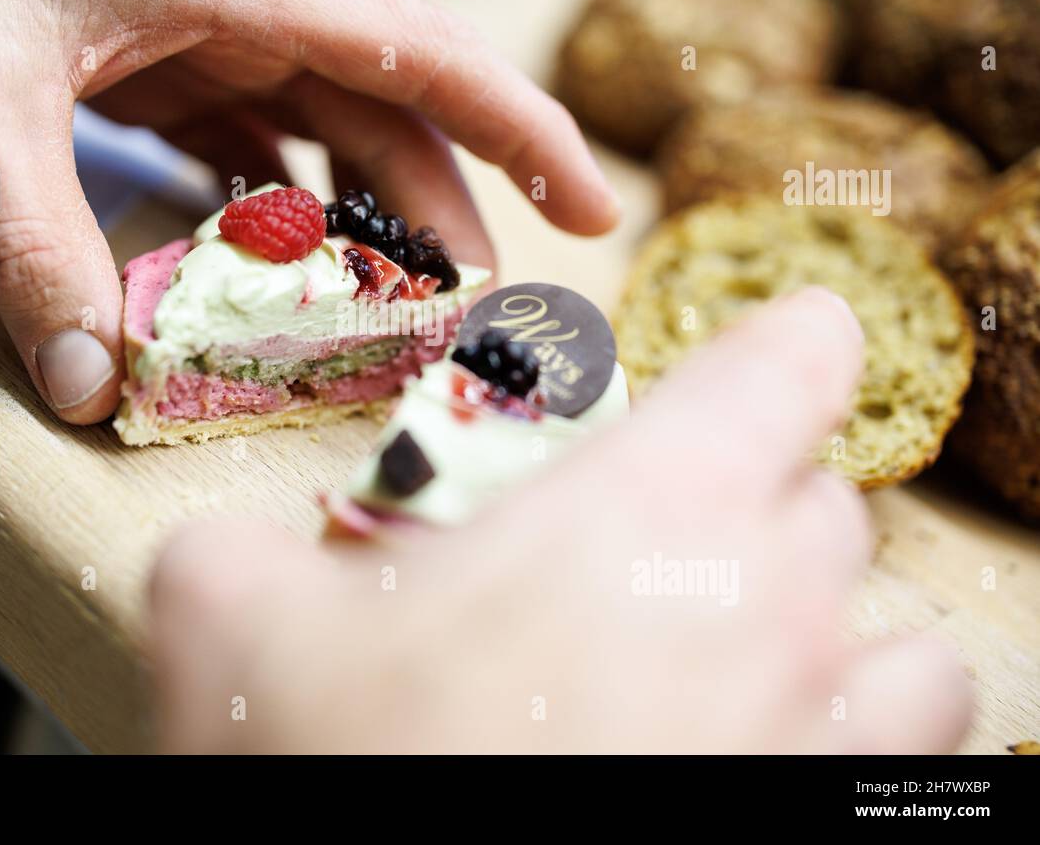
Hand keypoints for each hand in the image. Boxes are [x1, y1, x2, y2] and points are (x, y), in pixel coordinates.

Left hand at [0, 0, 615, 422]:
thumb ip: (31, 235)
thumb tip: (88, 379)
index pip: (427, 60)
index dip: (524, 135)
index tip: (592, 209)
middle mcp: (247, 2)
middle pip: (386, 118)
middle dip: (434, 219)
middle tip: (456, 320)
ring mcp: (203, 27)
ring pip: (321, 131)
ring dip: (351, 222)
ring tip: (371, 314)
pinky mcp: (155, 53)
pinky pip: (243, 136)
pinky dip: (264, 205)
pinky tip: (261, 267)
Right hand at [148, 289, 971, 751]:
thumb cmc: (347, 770)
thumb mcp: (233, 621)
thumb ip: (240, 550)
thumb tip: (233, 558)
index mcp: (640, 510)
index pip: (793, 362)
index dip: (786, 345)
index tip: (770, 353)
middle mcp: (762, 603)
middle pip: (816, 493)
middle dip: (743, 495)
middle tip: (648, 540)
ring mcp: (814, 722)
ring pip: (880, 613)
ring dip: (817, 606)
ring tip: (730, 635)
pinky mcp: (823, 808)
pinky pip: (910, 730)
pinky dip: (864, 711)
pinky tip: (777, 725)